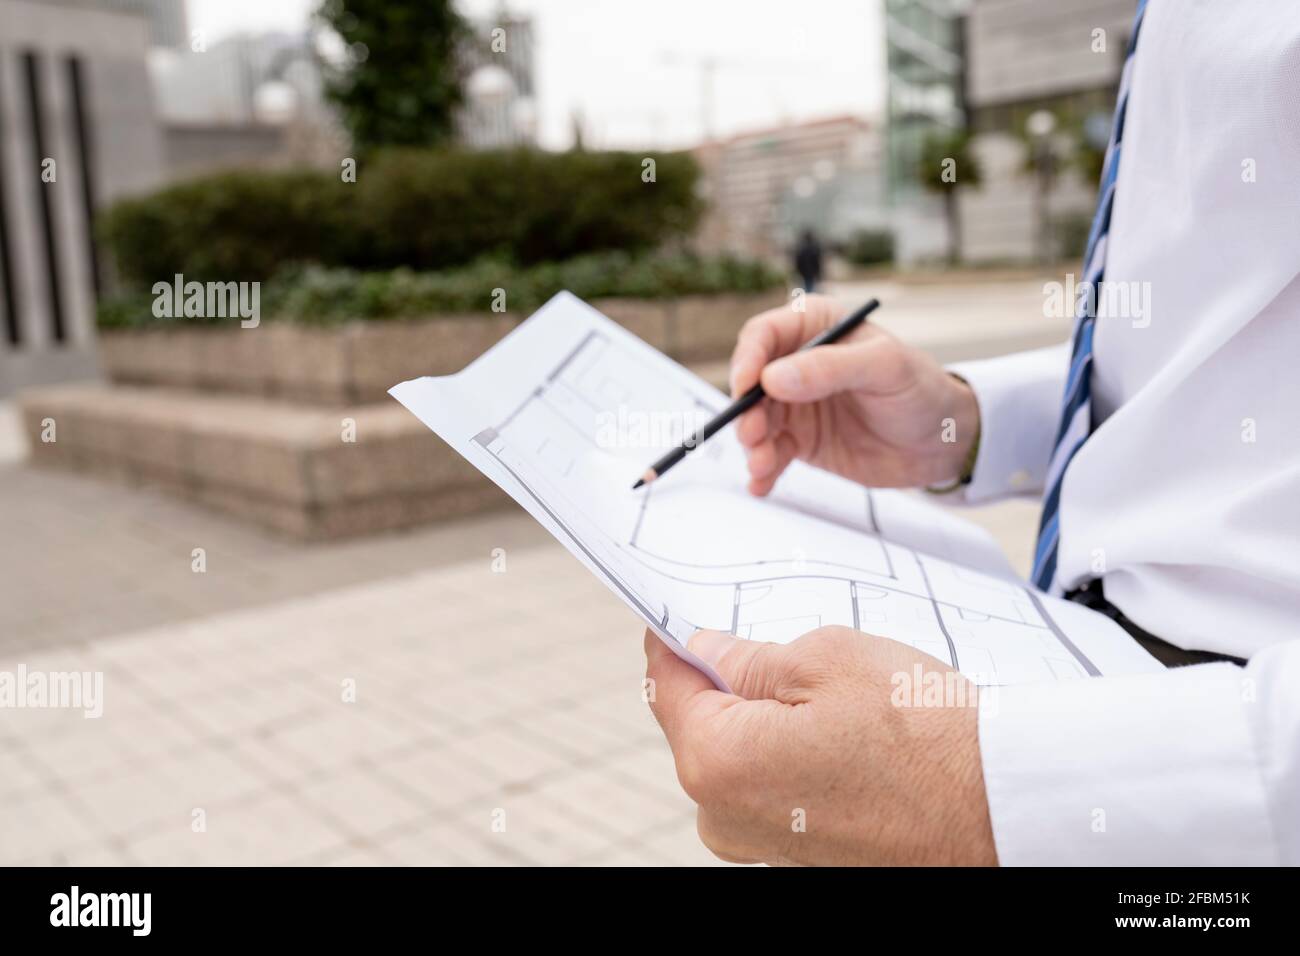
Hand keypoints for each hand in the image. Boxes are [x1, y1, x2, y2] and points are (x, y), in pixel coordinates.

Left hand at [644, 626, 997, 865]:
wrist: (1002, 815)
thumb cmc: (923, 736)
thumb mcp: (826, 660)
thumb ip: (748, 658)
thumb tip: (706, 651)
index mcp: (715, 762)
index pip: (665, 682)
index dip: (677, 637)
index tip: (686, 611)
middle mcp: (723, 815)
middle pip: (703, 720)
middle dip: (737, 679)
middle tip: (796, 650)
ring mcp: (760, 843)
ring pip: (743, 751)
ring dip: (774, 717)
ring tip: (841, 700)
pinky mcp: (798, 854)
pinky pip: (777, 783)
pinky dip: (799, 752)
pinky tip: (852, 737)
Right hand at [730, 294, 979, 494]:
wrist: (942, 443)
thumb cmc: (921, 390)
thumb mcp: (885, 368)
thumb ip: (829, 368)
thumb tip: (773, 378)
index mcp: (816, 328)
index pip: (765, 335)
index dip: (748, 358)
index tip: (746, 386)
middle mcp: (798, 364)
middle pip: (751, 383)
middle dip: (747, 410)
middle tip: (754, 434)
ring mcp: (796, 405)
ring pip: (756, 421)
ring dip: (753, 444)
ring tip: (763, 464)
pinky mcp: (800, 441)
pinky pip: (771, 454)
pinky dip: (763, 470)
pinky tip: (763, 484)